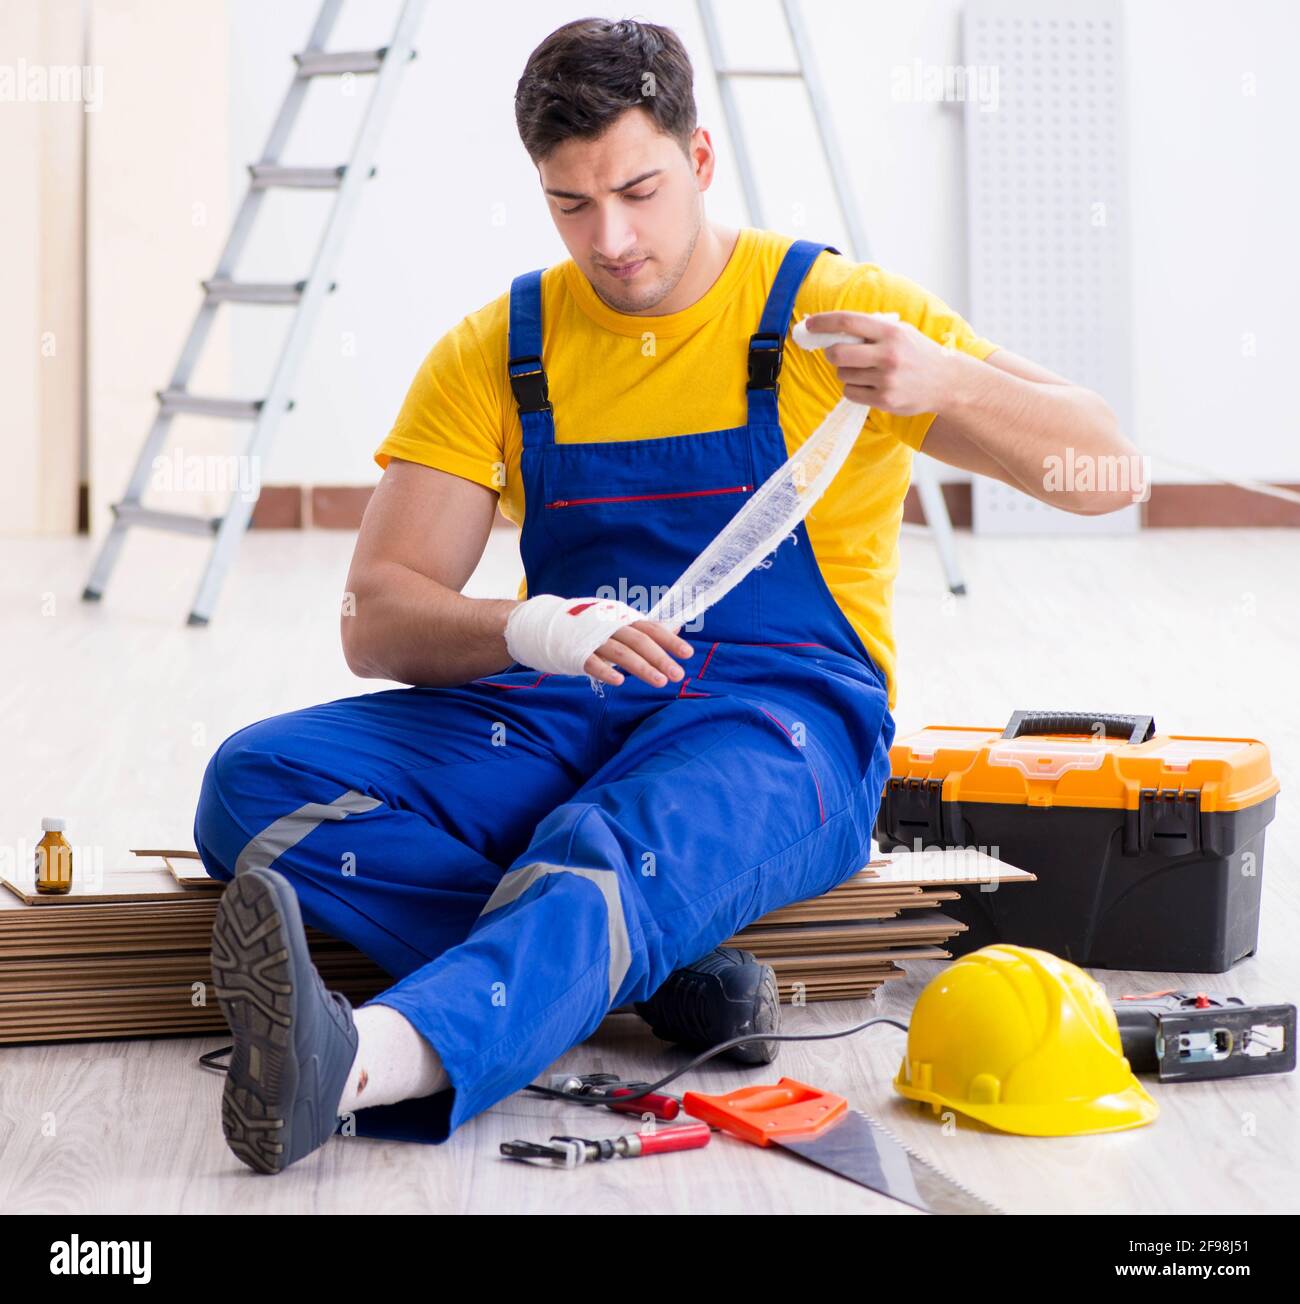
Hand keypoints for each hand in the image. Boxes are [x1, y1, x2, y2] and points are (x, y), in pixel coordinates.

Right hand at [585, 620, 692, 687]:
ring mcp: (593, 638)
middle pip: (640, 641)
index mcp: (623, 618)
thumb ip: (645, 628)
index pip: (650, 629)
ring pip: (621, 653)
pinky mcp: (576, 652)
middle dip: (660, 658)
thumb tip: (676, 628)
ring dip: (642, 667)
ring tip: (660, 681)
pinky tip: (619, 682)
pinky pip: (592, 662)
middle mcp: (610, 626)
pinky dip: (605, 671)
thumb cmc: (589, 626)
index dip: (669, 641)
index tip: (688, 654)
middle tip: (678, 675)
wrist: (548, 624)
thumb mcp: (618, 623)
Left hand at [802, 310, 956, 414]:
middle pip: (837, 353)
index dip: (823, 322)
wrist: (946, 383)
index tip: (809, 324)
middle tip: (837, 354)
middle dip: (831, 353)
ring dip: (847, 372)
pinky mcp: (884, 400)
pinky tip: (870, 385)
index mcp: (891, 332)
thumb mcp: (901, 332)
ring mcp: (886, 380)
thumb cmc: (918, 354)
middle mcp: (888, 355)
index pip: (848, 322)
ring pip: (843, 375)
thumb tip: (834, 329)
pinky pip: (850, 393)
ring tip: (867, 371)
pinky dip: (854, 389)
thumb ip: (872, 329)